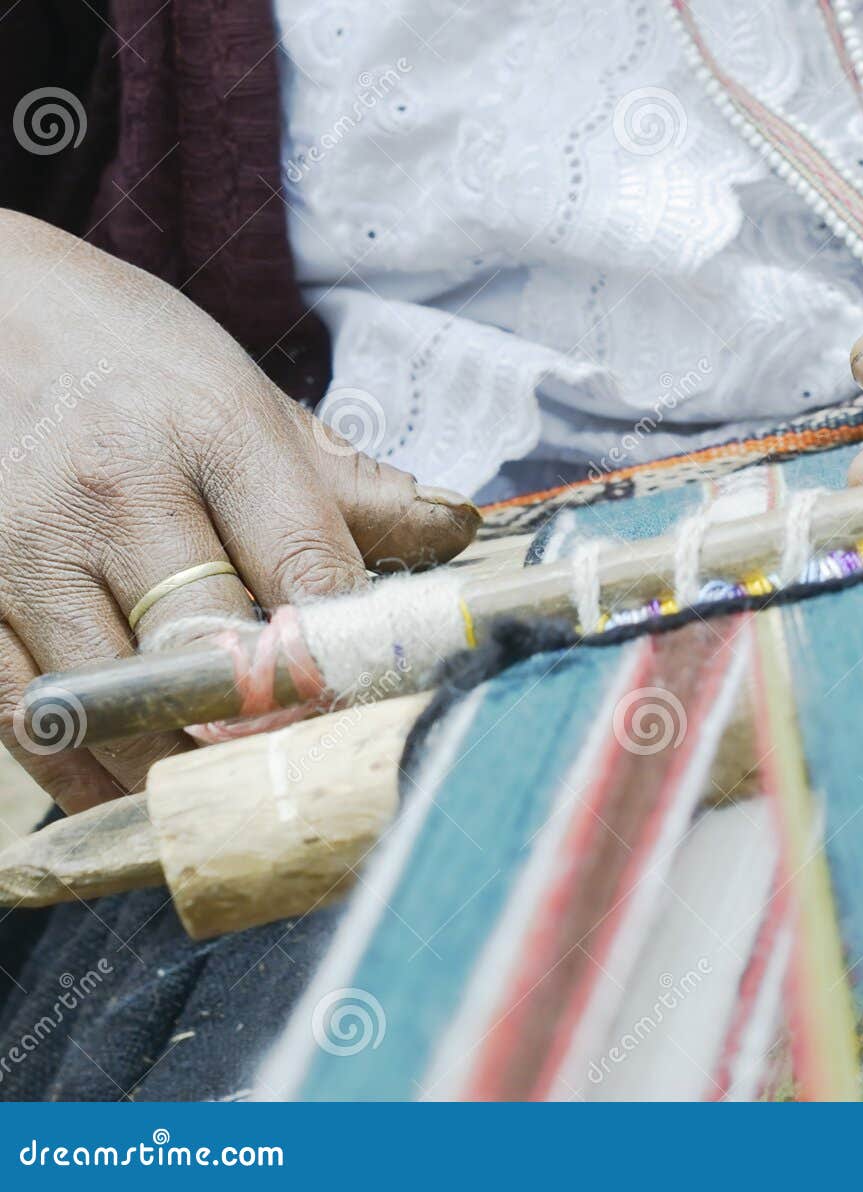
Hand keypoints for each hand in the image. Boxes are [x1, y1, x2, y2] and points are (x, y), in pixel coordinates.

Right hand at [0, 211, 479, 811]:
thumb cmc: (136, 365)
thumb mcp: (250, 399)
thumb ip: (351, 484)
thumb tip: (456, 529)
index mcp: (214, 433)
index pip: (305, 566)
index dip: (346, 658)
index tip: (374, 708)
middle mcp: (117, 491)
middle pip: (209, 647)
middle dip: (267, 723)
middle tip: (309, 768)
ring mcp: (26, 545)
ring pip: (113, 703)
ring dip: (179, 767)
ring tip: (232, 796)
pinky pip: (21, 719)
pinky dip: (82, 773)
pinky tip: (135, 788)